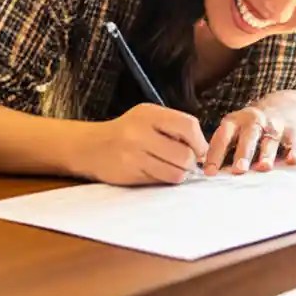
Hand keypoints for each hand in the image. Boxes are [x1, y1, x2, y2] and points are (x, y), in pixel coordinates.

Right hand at [75, 103, 208, 185]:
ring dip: (179, 173)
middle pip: (185, 155)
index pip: (188, 126)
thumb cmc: (127, 132)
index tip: (199, 149)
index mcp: (149, 114)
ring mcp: (134, 155)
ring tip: (170, 166)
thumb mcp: (148, 117)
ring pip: (175, 172)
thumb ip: (175, 127)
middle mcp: (140, 133)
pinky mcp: (131, 174)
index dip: (199, 141)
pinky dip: (165, 179)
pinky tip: (157, 171)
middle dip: (190, 162)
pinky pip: (161, 181)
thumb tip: (204, 150)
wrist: (91, 147)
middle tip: (185, 161)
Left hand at [204, 91, 295, 175]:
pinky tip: (292, 161)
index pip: (223, 137)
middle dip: (243, 153)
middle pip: (248, 136)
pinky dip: (293, 152)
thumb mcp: (236, 130)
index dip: (215, 153)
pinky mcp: (293, 132)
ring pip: (270, 140)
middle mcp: (255, 121)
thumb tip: (207, 173)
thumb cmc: (254, 127)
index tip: (210, 172)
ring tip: (263, 167)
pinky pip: (293, 144)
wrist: (288, 105)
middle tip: (238, 170)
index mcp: (235, 122)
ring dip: (266, 154)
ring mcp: (275, 125)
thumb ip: (224, 149)